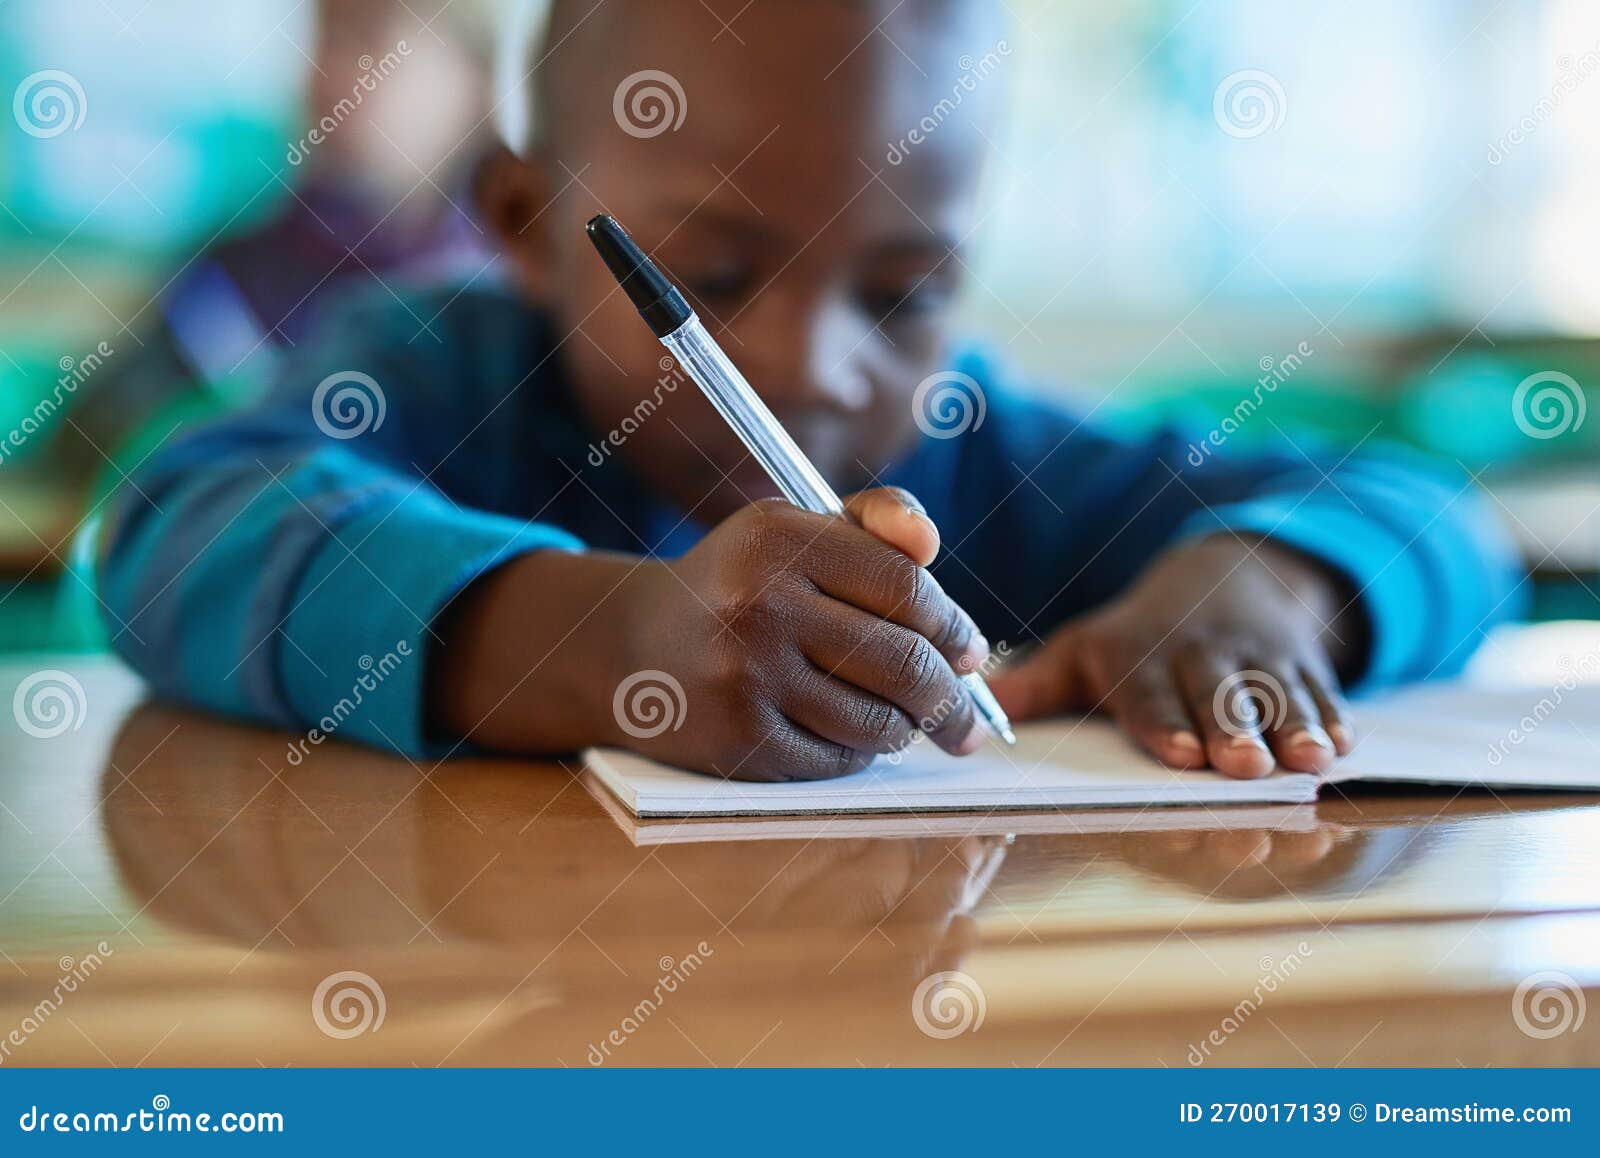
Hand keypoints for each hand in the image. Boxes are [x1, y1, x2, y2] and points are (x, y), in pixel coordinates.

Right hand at [607, 488, 990, 779]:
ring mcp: (746, 676)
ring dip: (908, 729)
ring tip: (909, 721)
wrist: (632, 646)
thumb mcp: (795, 531)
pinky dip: (859, 753)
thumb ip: (875, 521)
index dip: (953, 627)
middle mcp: (759, 603)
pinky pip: (836, 759)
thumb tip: (930, 543)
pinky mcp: (737, 740)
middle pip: (904, 662)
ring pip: (878, 720)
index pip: (906, 588)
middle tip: (965, 717)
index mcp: (780, 540)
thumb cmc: (740, 584)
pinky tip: (853, 737)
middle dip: (951, 697)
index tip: (971, 653)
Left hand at [988, 534, 1363, 777]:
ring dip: (1292, 727)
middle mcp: (1199, 656)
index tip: (1180, 755)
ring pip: (1275, 696)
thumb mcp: (1081, 652)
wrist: (1223, 580)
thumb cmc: (1136, 639)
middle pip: (1217, 697)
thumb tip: (966, 719)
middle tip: (1243, 767)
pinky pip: (1321, 690)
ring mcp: (1256, 658)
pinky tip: (1346, 746)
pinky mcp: (1302, 664)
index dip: (1164, 724)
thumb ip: (1033, 690)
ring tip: (1310, 761)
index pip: (1148, 695)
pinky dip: (1333, 716)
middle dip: (1232, 730)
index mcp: (1139, 657)